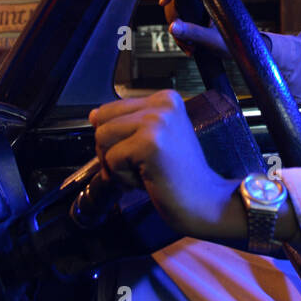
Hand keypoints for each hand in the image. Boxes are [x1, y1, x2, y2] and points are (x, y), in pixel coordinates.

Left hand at [89, 90, 241, 240]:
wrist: (206, 202)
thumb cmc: (180, 176)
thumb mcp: (155, 139)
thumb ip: (127, 124)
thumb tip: (93, 116)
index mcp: (165, 99)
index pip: (110, 109)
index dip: (114, 138)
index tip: (140, 154)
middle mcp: (162, 104)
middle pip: (102, 122)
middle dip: (110, 150)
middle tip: (139, 166)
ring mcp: (157, 121)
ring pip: (103, 139)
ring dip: (116, 166)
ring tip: (144, 172)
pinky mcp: (150, 143)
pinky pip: (111, 160)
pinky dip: (123, 178)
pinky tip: (147, 180)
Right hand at [158, 0, 270, 57]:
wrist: (245, 52)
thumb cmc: (236, 41)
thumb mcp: (213, 38)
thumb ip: (193, 32)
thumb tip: (172, 27)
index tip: (164, 2)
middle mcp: (201, 2)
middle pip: (175, 6)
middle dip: (175, 25)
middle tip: (186, 43)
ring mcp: (198, 13)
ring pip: (177, 19)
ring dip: (180, 36)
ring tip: (191, 49)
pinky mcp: (197, 23)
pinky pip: (182, 29)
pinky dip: (183, 40)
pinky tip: (191, 50)